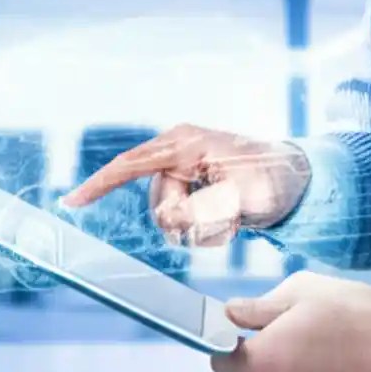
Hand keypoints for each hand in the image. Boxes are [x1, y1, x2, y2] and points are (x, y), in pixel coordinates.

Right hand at [62, 124, 310, 245]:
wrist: (299, 182)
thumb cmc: (276, 181)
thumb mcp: (241, 198)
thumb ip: (202, 209)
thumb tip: (170, 220)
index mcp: (185, 144)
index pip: (131, 164)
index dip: (99, 184)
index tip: (71, 201)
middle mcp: (179, 152)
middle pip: (157, 203)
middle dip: (186, 221)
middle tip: (226, 221)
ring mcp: (185, 169)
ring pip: (168, 216)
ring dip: (198, 227)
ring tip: (232, 220)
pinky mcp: (192, 186)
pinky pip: (182, 218)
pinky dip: (204, 227)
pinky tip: (229, 219)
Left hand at [210, 272, 370, 371]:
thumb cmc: (357, 319)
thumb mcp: (302, 293)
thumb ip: (258, 307)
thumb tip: (231, 313)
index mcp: (259, 363)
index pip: (218, 357)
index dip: (227, 338)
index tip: (246, 326)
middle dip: (254, 357)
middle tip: (286, 331)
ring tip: (313, 348)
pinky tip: (330, 367)